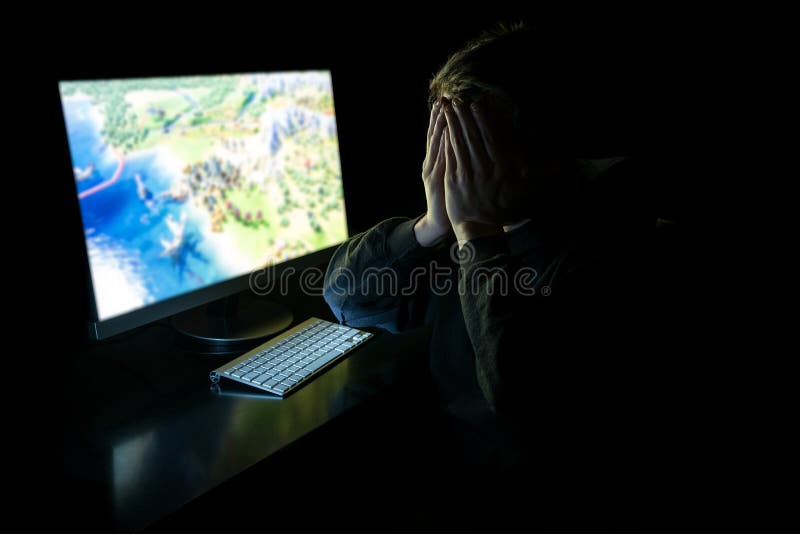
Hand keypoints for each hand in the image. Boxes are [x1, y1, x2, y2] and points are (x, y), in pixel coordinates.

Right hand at [414, 100, 450, 245]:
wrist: (439, 223)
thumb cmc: (451, 200)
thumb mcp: (452, 176)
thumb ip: (456, 160)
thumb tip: (465, 142)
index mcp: (436, 161)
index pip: (438, 135)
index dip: (440, 118)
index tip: (445, 101)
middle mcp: (431, 163)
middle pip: (434, 136)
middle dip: (438, 117)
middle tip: (443, 99)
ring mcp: (430, 171)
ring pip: (435, 145)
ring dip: (439, 126)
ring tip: (443, 110)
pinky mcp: (433, 180)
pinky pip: (440, 159)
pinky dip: (443, 145)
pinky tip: (447, 133)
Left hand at [442, 99, 527, 240]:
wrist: (479, 226)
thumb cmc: (500, 203)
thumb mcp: (515, 181)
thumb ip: (515, 158)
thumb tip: (517, 134)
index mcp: (504, 167)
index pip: (492, 136)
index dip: (483, 118)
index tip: (478, 102)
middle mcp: (487, 169)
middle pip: (474, 135)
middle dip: (465, 115)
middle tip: (458, 98)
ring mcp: (469, 174)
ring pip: (460, 142)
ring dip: (453, 122)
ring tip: (449, 107)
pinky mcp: (454, 180)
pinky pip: (450, 154)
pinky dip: (447, 138)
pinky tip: (444, 126)